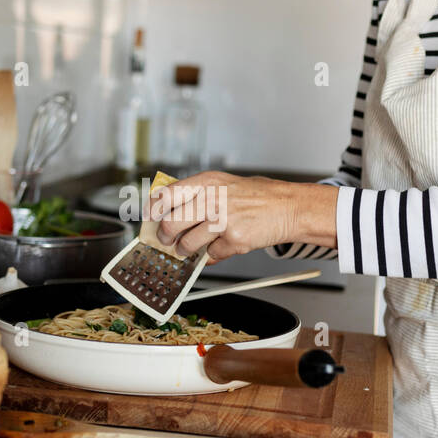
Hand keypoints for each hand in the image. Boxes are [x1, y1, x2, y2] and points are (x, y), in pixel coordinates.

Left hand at [147, 171, 337, 263]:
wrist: (288, 207)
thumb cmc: (255, 196)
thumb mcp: (223, 183)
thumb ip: (197, 194)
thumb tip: (167, 210)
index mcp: (206, 181)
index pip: (166, 195)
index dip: (153, 211)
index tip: (150, 219)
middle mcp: (211, 199)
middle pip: (171, 224)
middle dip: (165, 237)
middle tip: (167, 240)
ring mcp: (222, 221)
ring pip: (187, 244)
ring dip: (186, 250)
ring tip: (190, 247)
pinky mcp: (233, 240)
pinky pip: (210, 255)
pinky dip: (212, 255)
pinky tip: (221, 245)